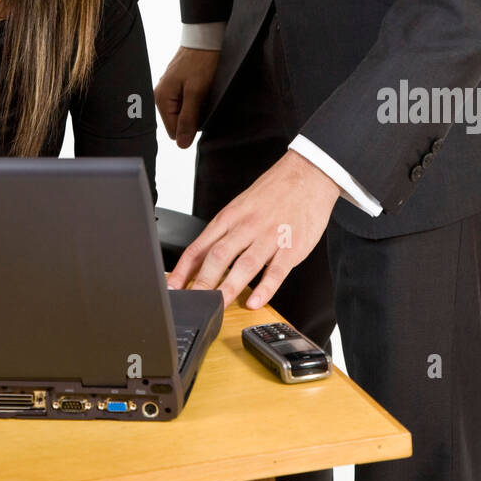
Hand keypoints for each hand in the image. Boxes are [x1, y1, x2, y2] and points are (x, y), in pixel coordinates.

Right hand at [154, 46, 220, 147]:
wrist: (207, 37)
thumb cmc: (202, 61)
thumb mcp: (197, 92)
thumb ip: (188, 119)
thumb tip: (182, 145)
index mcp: (161, 98)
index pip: (174, 132)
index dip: (191, 127)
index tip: (201, 109)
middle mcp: (160, 95)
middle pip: (178, 123)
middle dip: (194, 116)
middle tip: (204, 98)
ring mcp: (168, 90)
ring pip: (184, 113)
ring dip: (197, 107)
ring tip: (204, 91)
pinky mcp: (177, 85)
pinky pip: (187, 102)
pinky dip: (197, 99)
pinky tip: (202, 87)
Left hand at [166, 150, 340, 309]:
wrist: (308, 174)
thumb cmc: (274, 191)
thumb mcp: (241, 204)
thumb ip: (224, 231)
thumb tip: (202, 257)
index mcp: (231, 216)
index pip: (200, 245)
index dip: (183, 269)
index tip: (172, 287)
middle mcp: (247, 226)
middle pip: (218, 256)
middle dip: (202, 282)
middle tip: (193, 302)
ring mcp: (270, 236)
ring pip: (245, 265)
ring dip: (229, 288)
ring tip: (217, 305)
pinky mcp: (293, 246)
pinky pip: (277, 271)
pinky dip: (265, 288)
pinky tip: (255, 301)